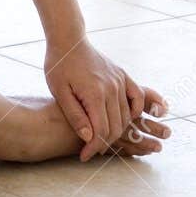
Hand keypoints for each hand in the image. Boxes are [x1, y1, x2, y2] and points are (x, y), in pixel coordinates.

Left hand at [43, 34, 168, 162]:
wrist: (68, 40)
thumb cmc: (59, 65)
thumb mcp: (59, 91)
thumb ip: (74, 115)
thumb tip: (87, 138)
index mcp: (95, 94)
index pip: (101, 131)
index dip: (93, 147)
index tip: (84, 156)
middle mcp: (112, 88)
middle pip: (116, 127)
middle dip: (105, 143)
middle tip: (91, 150)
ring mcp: (120, 81)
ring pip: (126, 116)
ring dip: (117, 131)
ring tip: (103, 138)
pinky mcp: (123, 75)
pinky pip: (136, 97)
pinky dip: (134, 112)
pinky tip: (125, 120)